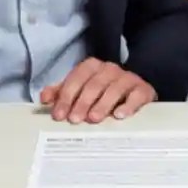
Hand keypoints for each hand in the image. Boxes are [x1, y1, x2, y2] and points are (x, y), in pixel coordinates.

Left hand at [38, 58, 156, 123]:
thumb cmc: (102, 93)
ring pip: (114, 88)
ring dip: (103, 104)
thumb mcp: (80, 91)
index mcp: (92, 67)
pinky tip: (119, 116)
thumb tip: (44, 98)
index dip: (66, 96)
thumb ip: (62, 93)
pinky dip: (128, 105)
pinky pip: (137, 95)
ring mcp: (128, 78)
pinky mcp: (144, 90)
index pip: (77, 78)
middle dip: (82, 102)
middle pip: (94, 84)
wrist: (135, 93)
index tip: (59, 115)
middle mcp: (110, 69)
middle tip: (74, 120)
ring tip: (94, 119)